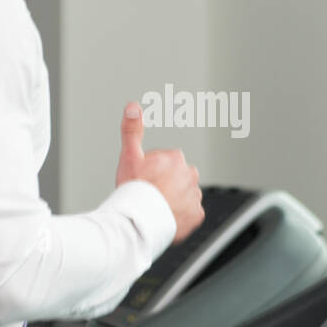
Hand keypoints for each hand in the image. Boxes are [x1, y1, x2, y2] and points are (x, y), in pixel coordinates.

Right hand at [115, 101, 203, 242]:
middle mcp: (190, 175)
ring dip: (174, 201)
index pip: (166, 163)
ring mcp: (195, 195)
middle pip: (177, 179)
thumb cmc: (134, 189)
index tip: (144, 179)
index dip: (152, 172)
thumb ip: (132, 130)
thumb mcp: (129, 156)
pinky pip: (190, 214)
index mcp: (176, 158)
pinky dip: (181, 216)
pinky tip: (166, 216)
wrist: (139, 220)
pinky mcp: (197, 215)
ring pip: (184, 196)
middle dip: (167, 185)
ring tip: (157, 207)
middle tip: (150, 194)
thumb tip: (133, 106)